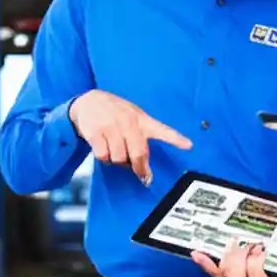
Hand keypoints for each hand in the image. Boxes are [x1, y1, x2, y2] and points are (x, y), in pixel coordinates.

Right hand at [68, 89, 191, 185]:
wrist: (88, 101)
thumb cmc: (114, 112)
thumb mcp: (133, 115)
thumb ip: (141, 135)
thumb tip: (142, 163)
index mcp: (141, 119)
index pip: (162, 129)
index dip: (176, 138)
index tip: (189, 145)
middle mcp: (128, 122)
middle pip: (139, 153)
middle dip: (140, 169)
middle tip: (142, 175)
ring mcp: (111, 127)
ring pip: (120, 158)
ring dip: (118, 161)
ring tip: (116, 152)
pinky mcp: (96, 133)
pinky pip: (104, 155)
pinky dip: (104, 158)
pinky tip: (104, 149)